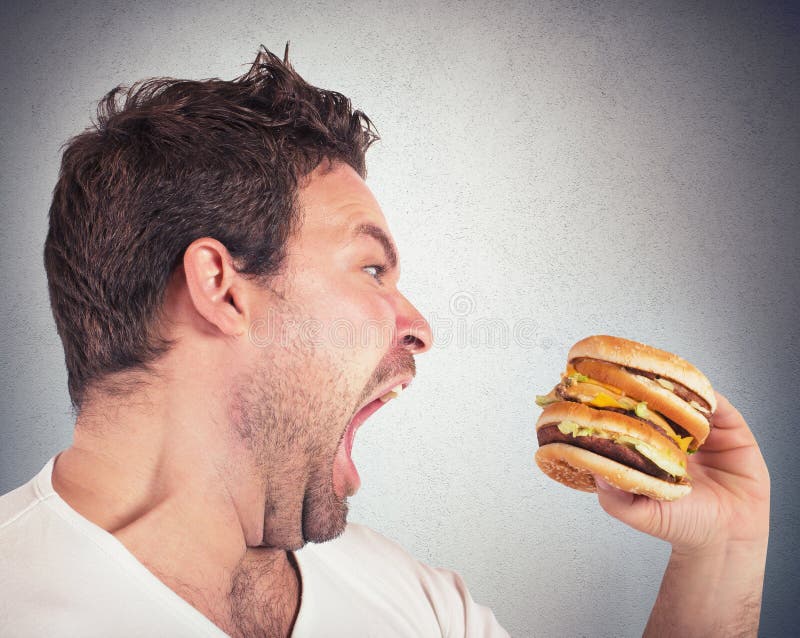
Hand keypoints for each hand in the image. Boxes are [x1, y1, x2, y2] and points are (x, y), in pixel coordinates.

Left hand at [594, 390, 769, 551]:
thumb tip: (592, 466)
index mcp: (651, 449)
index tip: (610, 390)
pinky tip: (698, 396)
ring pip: (689, 401)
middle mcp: (676, 437)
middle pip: (661, 403)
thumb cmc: (682, 526)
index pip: (635, 418)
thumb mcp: (640, 512)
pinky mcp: (732, 433)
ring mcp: (703, 433)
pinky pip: (722, 409)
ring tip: (665, 378)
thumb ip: (614, 495)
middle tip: (635, 374)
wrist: (727, 541)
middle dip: (648, 388)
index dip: (623, 404)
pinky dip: (710, 398)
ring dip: (679, 388)